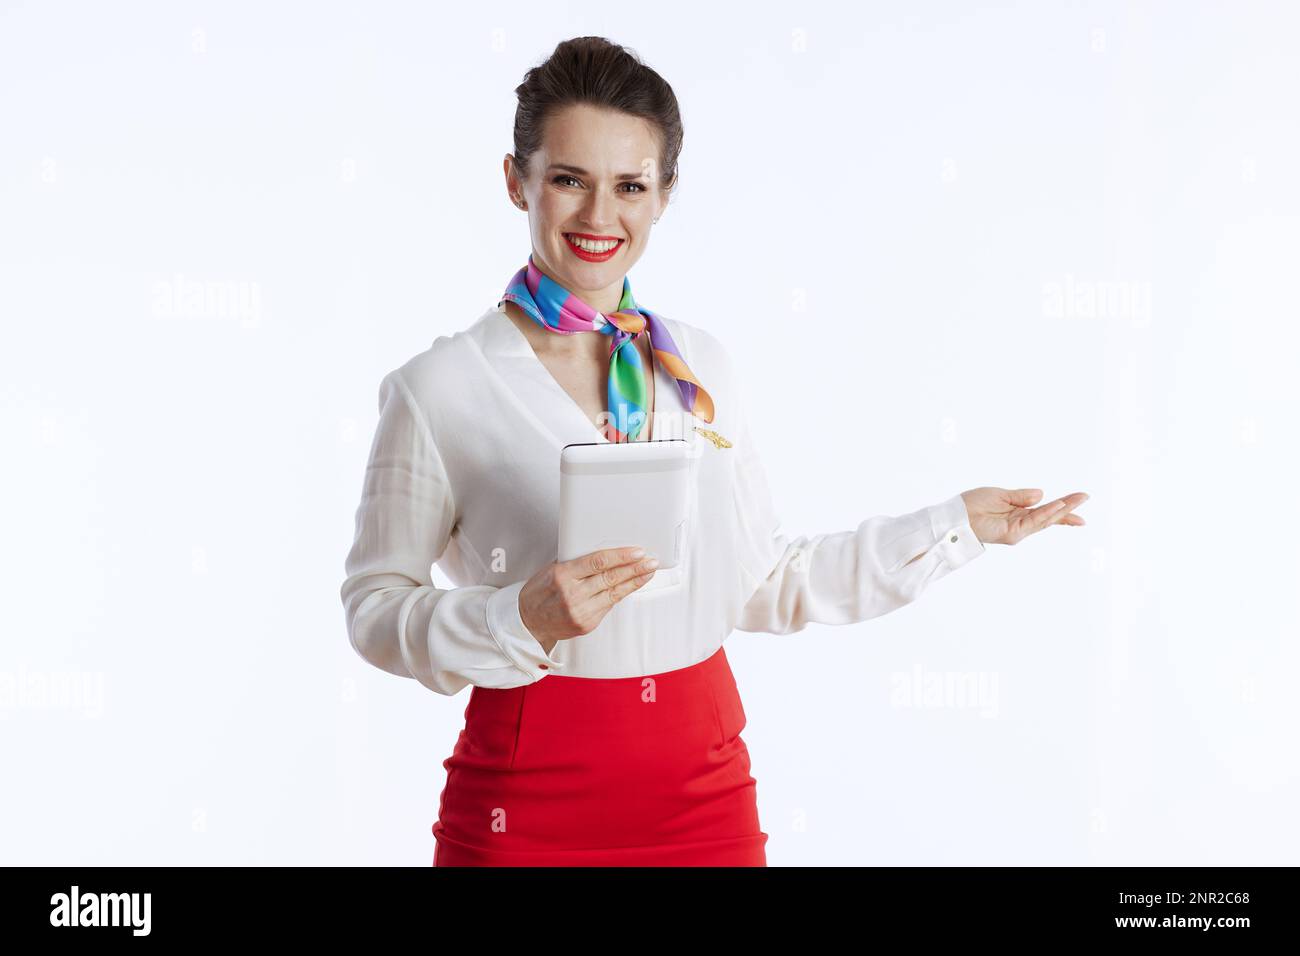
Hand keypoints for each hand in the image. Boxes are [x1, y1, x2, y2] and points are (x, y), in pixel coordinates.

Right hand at [518, 546, 659, 651]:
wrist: (527, 621)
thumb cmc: (540, 591)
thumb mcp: (551, 569)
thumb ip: (576, 563)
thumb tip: (605, 553)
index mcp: (562, 576)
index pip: (597, 562)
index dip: (620, 556)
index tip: (637, 551)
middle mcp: (572, 595)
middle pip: (610, 578)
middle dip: (635, 568)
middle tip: (650, 560)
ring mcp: (580, 612)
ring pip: (614, 593)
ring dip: (634, 581)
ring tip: (648, 571)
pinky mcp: (587, 624)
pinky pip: (609, 605)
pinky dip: (622, 593)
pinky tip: (632, 585)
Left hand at [959, 487, 1088, 545]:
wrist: (957, 516)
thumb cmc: (973, 504)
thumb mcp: (1001, 495)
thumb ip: (1021, 496)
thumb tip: (1041, 494)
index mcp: (1019, 513)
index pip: (1045, 511)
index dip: (1063, 506)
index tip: (1080, 499)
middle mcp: (1021, 524)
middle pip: (1050, 516)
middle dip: (1069, 507)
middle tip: (1085, 497)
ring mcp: (1018, 530)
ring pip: (1045, 519)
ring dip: (1062, 509)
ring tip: (1077, 500)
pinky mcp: (1013, 534)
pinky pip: (1034, 522)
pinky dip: (1046, 513)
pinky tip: (1057, 506)